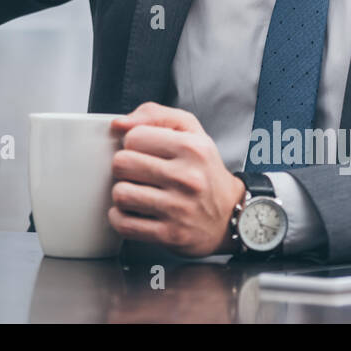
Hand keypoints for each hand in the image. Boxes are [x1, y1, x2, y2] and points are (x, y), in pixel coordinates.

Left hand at [108, 102, 246, 257]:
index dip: (133, 143)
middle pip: (122, 164)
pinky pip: (124, 223)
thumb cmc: (205, 171)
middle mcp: (187, 177)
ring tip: (137, 192)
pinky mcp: (170, 234)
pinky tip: (133, 212)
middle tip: (138, 173)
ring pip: (121, 194)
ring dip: (123, 193)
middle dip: (124, 168)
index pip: (134, 137)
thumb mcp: (190, 131)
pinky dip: (120, 218)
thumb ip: (154, 115)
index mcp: (191, 147)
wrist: (232, 214)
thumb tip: (118, 124)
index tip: (143, 151)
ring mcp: (179, 208)